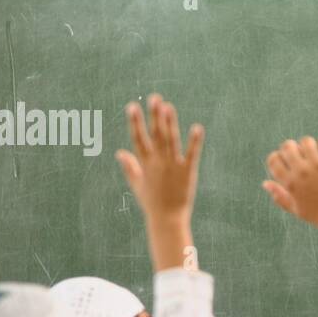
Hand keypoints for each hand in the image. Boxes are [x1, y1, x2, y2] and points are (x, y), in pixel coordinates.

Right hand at [120, 94, 203, 223]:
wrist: (167, 219)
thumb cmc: (151, 202)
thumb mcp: (137, 184)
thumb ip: (129, 167)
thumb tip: (120, 152)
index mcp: (145, 163)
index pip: (138, 138)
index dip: (135, 122)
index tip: (132, 105)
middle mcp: (158, 162)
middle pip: (155, 135)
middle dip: (154, 116)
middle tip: (155, 97)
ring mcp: (173, 166)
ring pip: (170, 140)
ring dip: (170, 123)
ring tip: (169, 106)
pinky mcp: (187, 171)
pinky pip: (191, 154)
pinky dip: (194, 141)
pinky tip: (197, 127)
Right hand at [263, 135, 317, 227]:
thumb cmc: (317, 214)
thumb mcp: (295, 209)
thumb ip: (279, 196)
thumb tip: (265, 183)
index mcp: (290, 183)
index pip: (273, 159)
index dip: (277, 158)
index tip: (285, 162)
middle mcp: (301, 172)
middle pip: (287, 146)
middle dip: (291, 149)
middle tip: (299, 156)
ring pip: (306, 141)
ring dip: (308, 145)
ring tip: (314, 153)